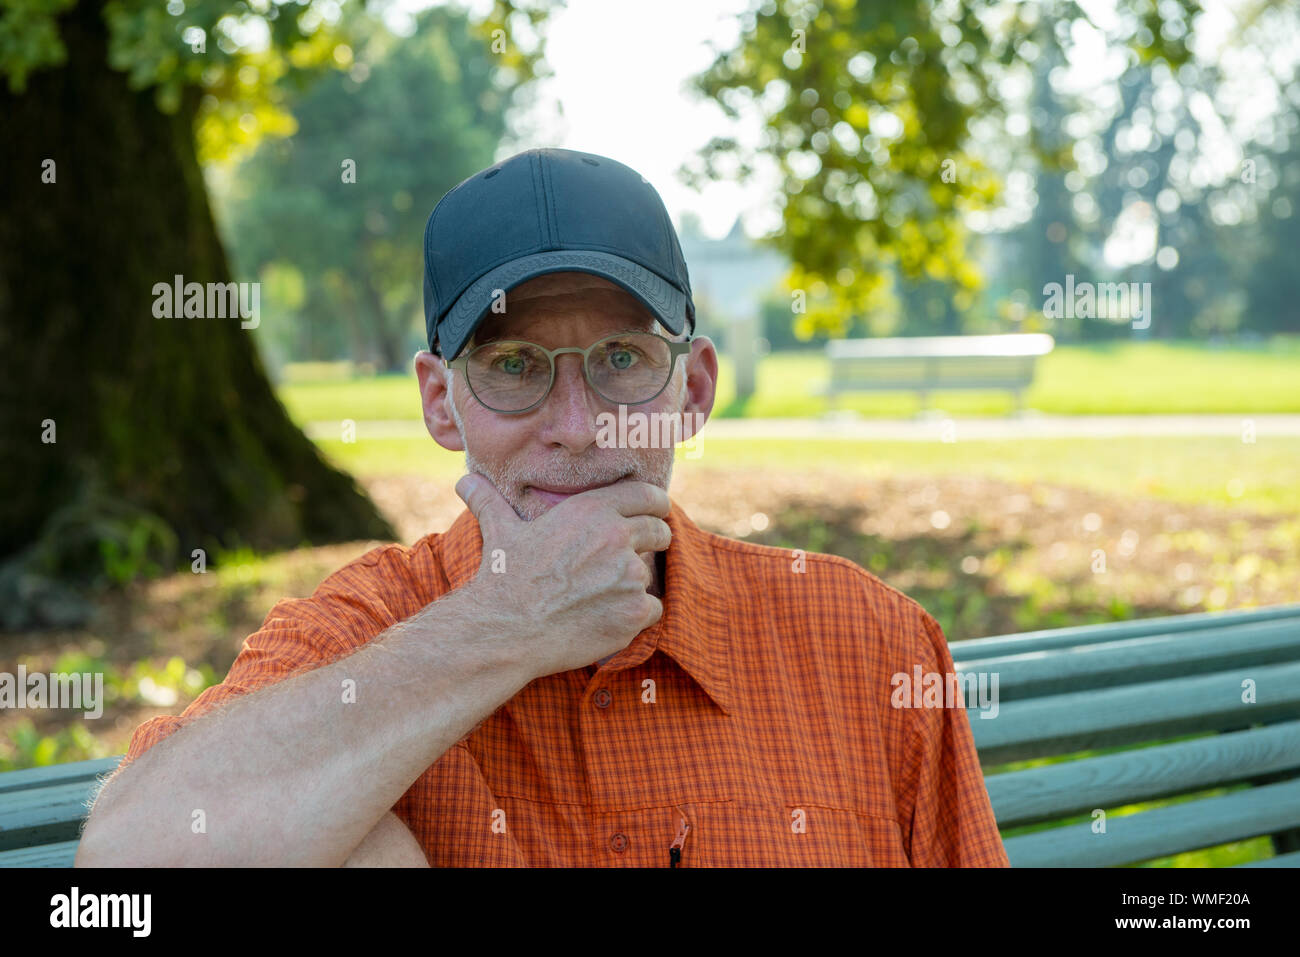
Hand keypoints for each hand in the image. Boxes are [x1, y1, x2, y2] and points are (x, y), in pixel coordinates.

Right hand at [454, 473, 671, 676]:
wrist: (506, 631)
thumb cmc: (503, 579)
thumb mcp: (499, 531)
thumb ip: (490, 501)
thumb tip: (464, 480)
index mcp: (592, 510)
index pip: (648, 495)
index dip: (656, 505)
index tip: (657, 514)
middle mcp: (617, 536)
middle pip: (661, 532)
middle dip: (653, 542)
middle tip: (629, 559)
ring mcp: (630, 575)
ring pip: (649, 575)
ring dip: (632, 585)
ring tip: (597, 598)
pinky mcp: (636, 611)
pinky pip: (652, 610)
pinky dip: (634, 617)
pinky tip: (605, 619)